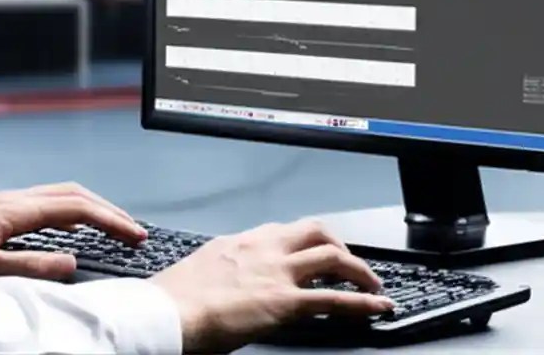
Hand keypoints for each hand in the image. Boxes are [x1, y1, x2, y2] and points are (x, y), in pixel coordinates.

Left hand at [0, 182, 144, 283]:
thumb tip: (73, 263)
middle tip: (133, 230)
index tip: (137, 236)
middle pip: (72, 194)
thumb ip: (29, 268)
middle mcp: (8, 200)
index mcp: (13, 210)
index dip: (112, 221)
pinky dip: (64, 212)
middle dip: (108, 210)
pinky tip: (59, 230)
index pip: (77, 208)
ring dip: (87, 208)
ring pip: (55, 195)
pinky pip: (37, 204)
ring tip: (106, 226)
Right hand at [150, 219, 393, 352]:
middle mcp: (264, 248)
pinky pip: (335, 300)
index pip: (285, 232)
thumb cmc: (172, 299)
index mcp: (241, 242)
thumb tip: (227, 282)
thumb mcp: (200, 270)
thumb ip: (222, 270)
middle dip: (339, 245)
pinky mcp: (285, 302)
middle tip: (349, 264)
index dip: (307, 242)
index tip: (315, 252)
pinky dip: (363, 302)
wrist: (165, 312)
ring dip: (359, 269)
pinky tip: (379, 306)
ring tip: (372, 284)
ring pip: (333, 257)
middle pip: (316, 231)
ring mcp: (277, 273)